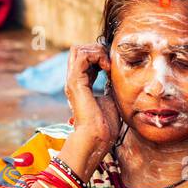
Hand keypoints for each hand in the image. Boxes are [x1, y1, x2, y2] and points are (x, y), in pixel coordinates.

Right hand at [64, 43, 121, 162]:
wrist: (98, 137)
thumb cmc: (105, 125)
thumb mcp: (110, 99)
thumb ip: (110, 86)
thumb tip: (115, 76)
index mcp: (82, 84)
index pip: (86, 59)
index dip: (100, 56)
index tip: (113, 66)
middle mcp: (74, 81)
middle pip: (78, 50)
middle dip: (96, 50)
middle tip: (110, 62)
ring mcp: (73, 80)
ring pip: (78, 49)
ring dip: (96, 51)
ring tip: (108, 64)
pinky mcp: (75, 81)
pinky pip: (82, 55)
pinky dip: (96, 55)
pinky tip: (106, 67)